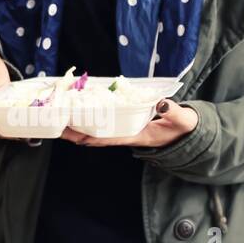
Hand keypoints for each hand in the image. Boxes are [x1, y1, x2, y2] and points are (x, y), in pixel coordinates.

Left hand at [60, 99, 199, 147]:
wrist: (186, 131)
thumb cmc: (183, 128)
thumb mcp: (182, 120)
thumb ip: (174, 112)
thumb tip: (163, 104)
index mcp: (138, 136)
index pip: (112, 138)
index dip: (94, 137)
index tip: (76, 136)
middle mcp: (128, 134)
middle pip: (98, 136)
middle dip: (78, 133)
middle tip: (57, 127)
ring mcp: (125, 129)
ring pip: (97, 129)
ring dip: (80, 126)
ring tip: (59, 120)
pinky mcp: (125, 122)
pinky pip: (104, 122)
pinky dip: (91, 118)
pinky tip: (78, 112)